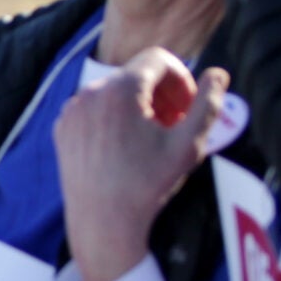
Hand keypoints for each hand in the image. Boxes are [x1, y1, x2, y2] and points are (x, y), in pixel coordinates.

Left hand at [55, 48, 228, 280]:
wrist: (101, 221)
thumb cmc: (148, 184)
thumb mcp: (189, 145)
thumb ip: (208, 105)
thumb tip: (219, 74)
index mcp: (121, 89)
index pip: (160, 58)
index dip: (182, 78)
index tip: (189, 106)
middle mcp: (90, 92)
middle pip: (136, 74)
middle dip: (162, 93)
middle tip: (176, 124)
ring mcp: (71, 110)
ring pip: (114, 91)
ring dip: (138, 105)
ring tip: (152, 137)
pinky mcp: (62, 127)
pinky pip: (94, 109)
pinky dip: (113, 118)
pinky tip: (126, 147)